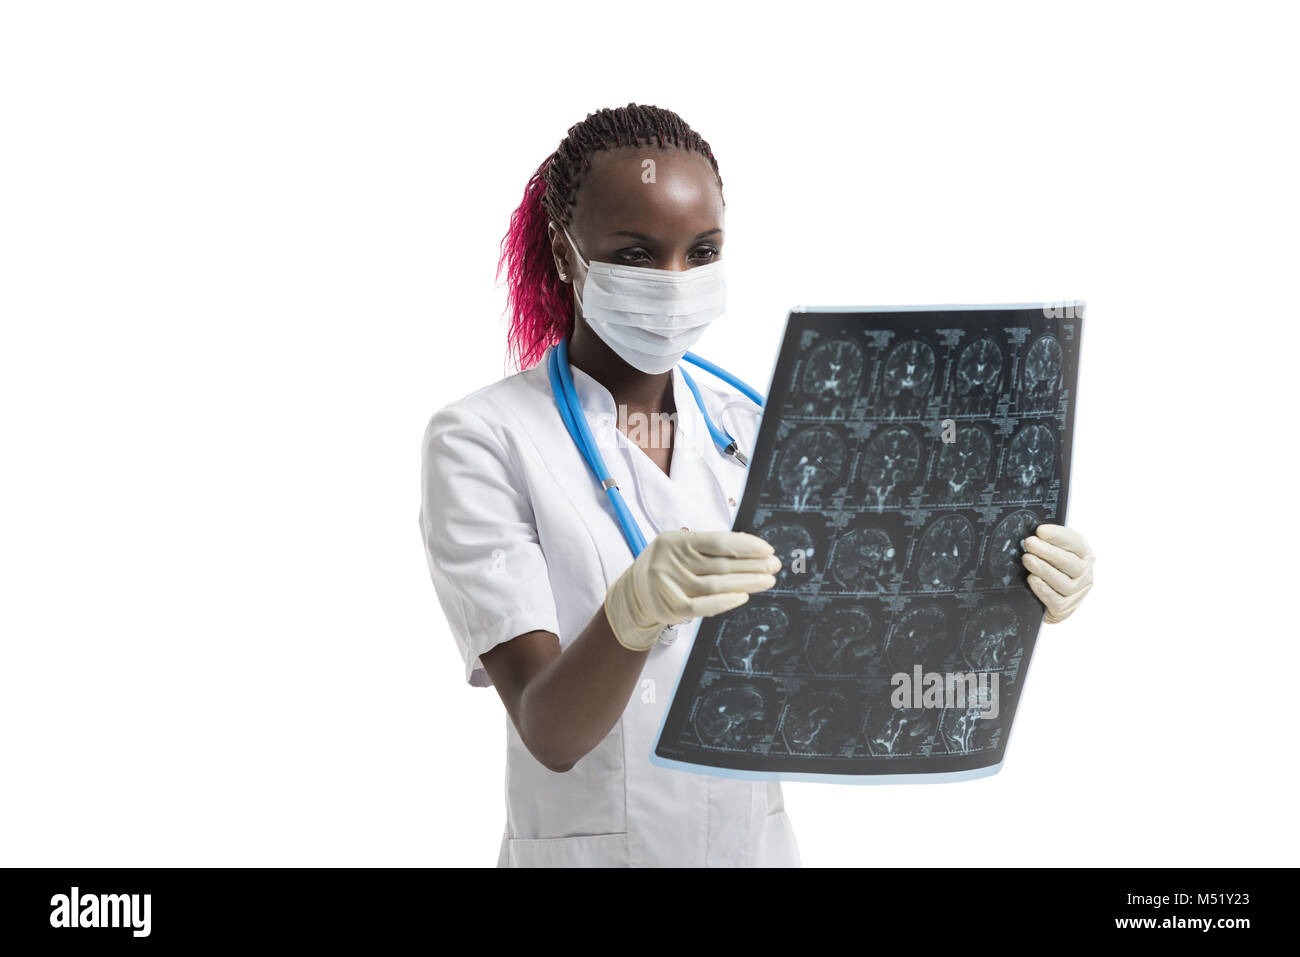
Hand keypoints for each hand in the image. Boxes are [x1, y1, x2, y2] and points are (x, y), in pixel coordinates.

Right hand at [603, 530, 781, 650]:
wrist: (635, 593)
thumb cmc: (668, 566)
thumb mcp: (681, 548)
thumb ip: (709, 548)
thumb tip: (751, 549)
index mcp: (675, 540)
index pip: (717, 541)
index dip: (745, 545)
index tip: (767, 549)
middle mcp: (670, 561)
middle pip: (720, 564)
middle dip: (752, 565)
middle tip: (774, 565)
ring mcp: (669, 585)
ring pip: (716, 585)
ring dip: (746, 582)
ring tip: (767, 580)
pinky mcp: (670, 608)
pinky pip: (702, 606)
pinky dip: (724, 602)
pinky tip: (743, 597)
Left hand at [1022, 524, 1093, 623]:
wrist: (1052, 596)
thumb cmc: (1052, 566)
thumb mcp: (1054, 550)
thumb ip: (1048, 541)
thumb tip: (1034, 532)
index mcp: (1083, 554)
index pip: (1076, 543)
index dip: (1058, 536)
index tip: (1040, 530)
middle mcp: (1084, 573)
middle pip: (1070, 563)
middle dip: (1048, 551)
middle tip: (1029, 543)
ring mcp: (1077, 592)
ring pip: (1063, 582)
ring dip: (1043, 569)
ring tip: (1027, 559)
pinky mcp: (1065, 608)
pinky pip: (1055, 600)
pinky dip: (1043, 589)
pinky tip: (1032, 579)